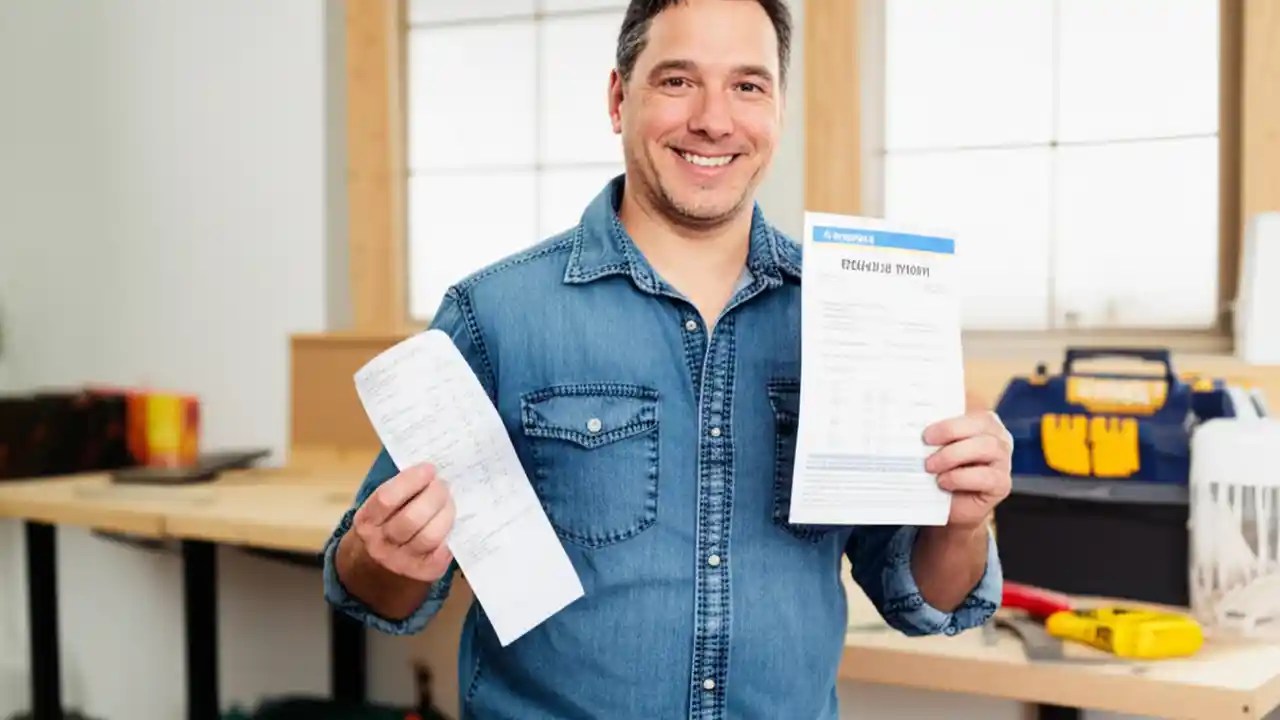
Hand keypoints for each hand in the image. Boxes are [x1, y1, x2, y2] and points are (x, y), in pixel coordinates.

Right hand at [351, 463, 455, 582]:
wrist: (375, 573)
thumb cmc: (381, 530)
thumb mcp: (376, 512)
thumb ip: (397, 493)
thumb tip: (429, 471)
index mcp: (366, 523)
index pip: (386, 499)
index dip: (411, 480)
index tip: (429, 469)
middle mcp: (381, 545)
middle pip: (412, 518)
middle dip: (434, 496)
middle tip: (443, 485)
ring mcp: (402, 563)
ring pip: (430, 536)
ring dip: (446, 513)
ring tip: (449, 501)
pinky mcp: (424, 573)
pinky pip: (443, 551)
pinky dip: (450, 533)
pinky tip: (449, 522)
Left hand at [922, 410, 1012, 530]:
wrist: (950, 507)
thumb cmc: (943, 471)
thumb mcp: (936, 448)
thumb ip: (933, 433)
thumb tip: (909, 420)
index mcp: (984, 422)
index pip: (974, 407)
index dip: (950, 416)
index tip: (926, 428)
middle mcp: (998, 438)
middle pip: (983, 422)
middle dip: (950, 430)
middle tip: (925, 441)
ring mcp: (1003, 460)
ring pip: (987, 447)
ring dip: (953, 455)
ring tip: (931, 466)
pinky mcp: (1002, 484)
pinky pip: (987, 476)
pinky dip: (961, 477)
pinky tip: (944, 481)